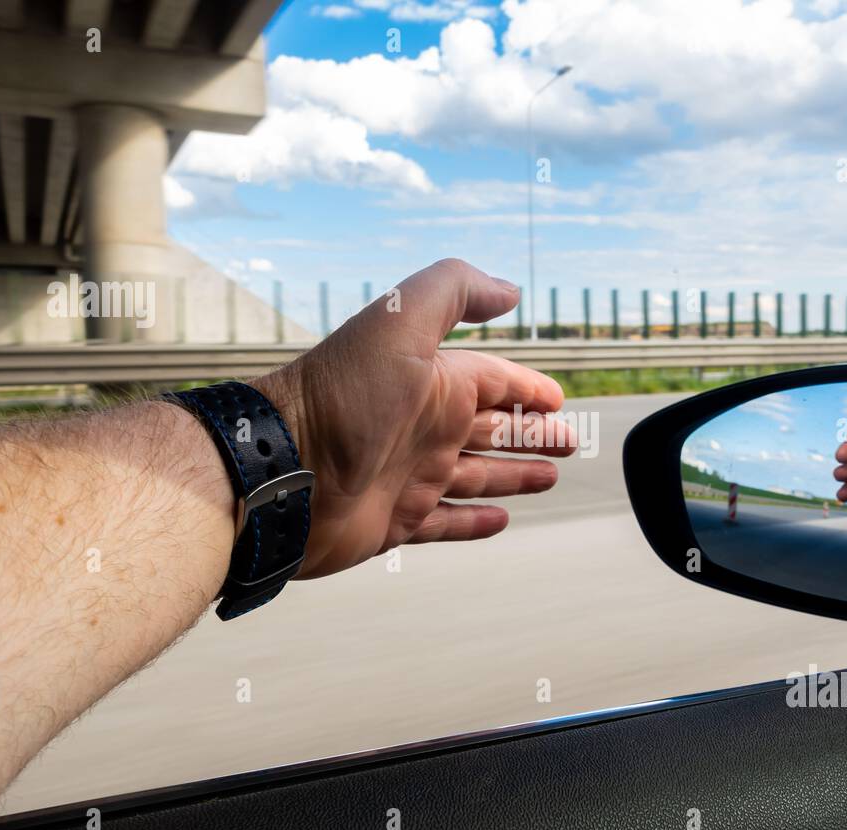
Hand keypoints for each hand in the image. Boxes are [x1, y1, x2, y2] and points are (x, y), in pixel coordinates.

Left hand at [254, 259, 575, 578]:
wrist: (280, 472)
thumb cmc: (340, 397)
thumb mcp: (401, 322)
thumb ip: (455, 292)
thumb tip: (509, 289)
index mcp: (433, 382)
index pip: (495, 381)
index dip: (529, 389)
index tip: (558, 400)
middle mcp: (425, 426)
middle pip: (493, 428)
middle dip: (532, 434)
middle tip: (566, 441)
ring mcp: (411, 475)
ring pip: (477, 476)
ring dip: (514, 475)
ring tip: (549, 477)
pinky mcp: (396, 521)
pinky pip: (446, 522)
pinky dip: (474, 522)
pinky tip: (502, 519)